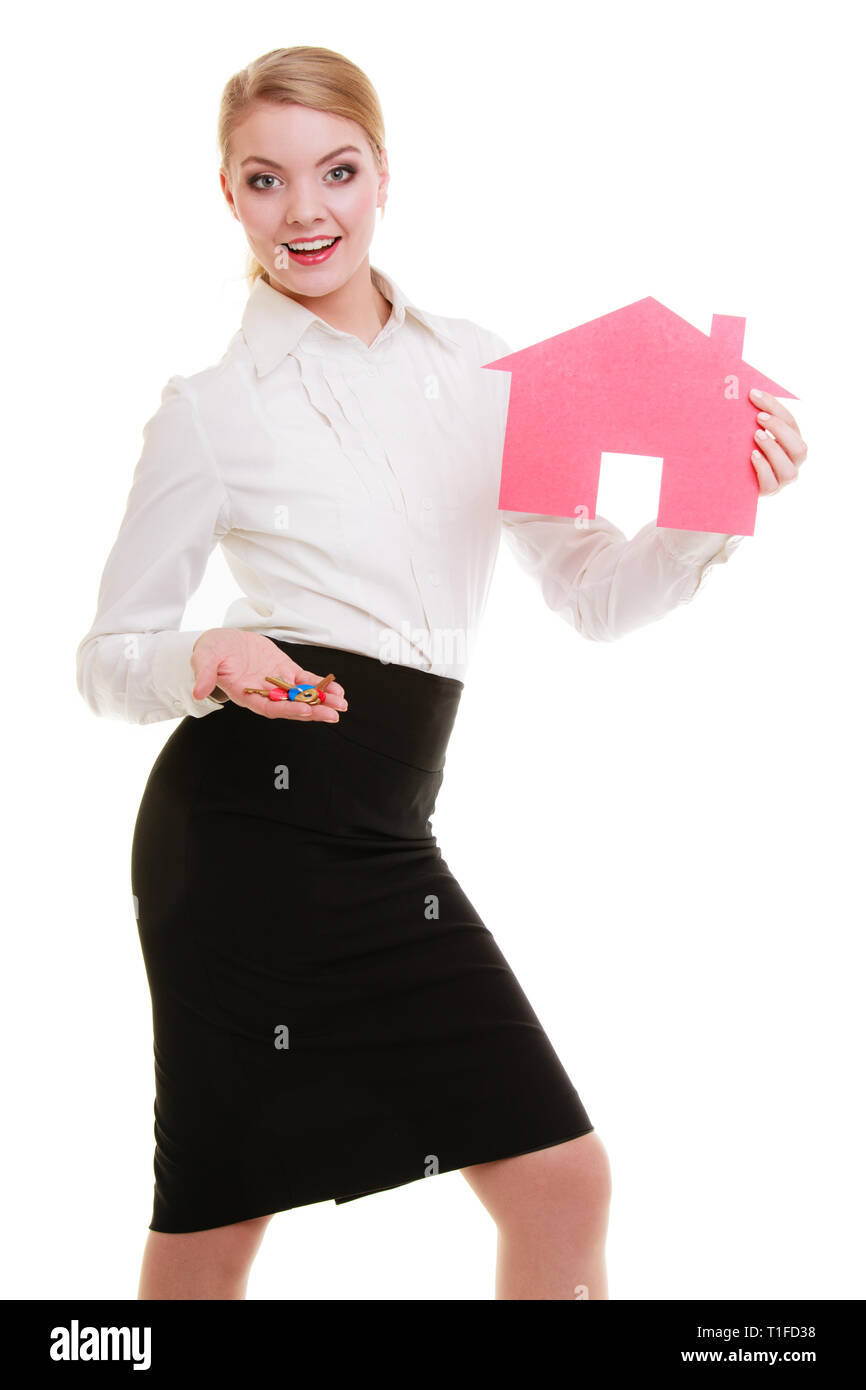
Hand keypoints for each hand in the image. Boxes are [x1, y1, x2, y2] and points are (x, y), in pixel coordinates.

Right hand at [190, 629, 348, 721]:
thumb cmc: (211, 651)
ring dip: (323, 700)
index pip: (268, 707)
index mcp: (245, 694)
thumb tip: (198, 691)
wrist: (222, 642)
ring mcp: (277, 683)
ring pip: (302, 695)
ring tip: (342, 703)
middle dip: (313, 710)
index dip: (286, 709)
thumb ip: (204, 674)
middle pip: (291, 706)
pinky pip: (306, 681)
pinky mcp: (286, 670)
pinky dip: (321, 685)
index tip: (304, 711)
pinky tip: (337, 690)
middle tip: (334, 714)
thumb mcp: (204, 658)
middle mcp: (264, 693)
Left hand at [749, 388, 807, 495]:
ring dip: (774, 448)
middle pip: (799, 447)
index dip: (775, 407)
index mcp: (792, 443)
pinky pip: (771, 483)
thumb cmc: (742, 449)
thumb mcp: (749, 432)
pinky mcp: (769, 491)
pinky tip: (752, 455)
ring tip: (756, 435)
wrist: (730, 479)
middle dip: (780, 429)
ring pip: (789, 469)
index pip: (791, 423)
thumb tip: (743, 392)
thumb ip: (752, 418)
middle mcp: (792, 463)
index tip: (754, 394)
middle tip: (758, 417)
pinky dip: (763, 467)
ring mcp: (783, 480)